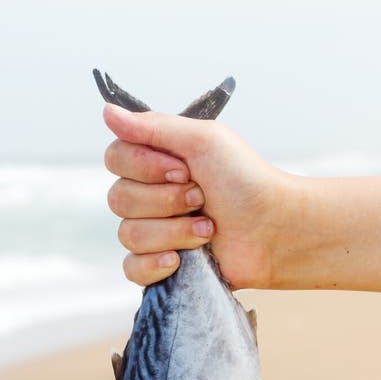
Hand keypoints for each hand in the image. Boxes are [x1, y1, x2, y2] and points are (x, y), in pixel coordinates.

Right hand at [103, 105, 299, 289]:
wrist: (275, 230)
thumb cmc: (247, 180)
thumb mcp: (203, 140)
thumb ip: (153, 126)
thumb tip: (106, 110)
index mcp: (155, 162)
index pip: (115, 158)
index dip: (144, 167)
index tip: (183, 169)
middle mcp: (149, 196)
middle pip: (118, 199)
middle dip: (165, 201)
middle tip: (202, 198)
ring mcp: (155, 233)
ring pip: (128, 235)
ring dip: (173, 232)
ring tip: (208, 230)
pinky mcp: (163, 267)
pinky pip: (131, 269)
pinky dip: (153, 265)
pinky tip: (179, 261)